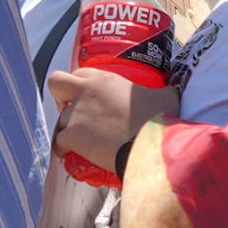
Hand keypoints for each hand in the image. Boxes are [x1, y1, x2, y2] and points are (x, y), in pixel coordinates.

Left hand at [48, 67, 174, 172]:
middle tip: (71, 110)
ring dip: (68, 128)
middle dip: (60, 96)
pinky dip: (62, 148)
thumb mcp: (165, 97)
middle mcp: (84, 92)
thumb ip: (163, 91)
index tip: (88, 97)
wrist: (152, 147)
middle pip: (56, 83)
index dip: (81, 85)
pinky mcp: (72, 136)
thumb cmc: (160, 121)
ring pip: (59, 119)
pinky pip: (58, 141)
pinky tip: (70, 153)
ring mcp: (75, 114)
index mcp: (102, 79)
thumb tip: (172, 91)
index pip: (79, 73)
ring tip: (84, 140)